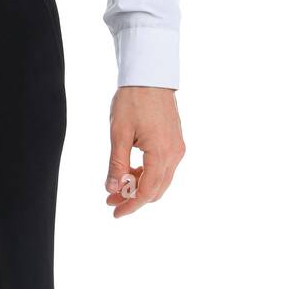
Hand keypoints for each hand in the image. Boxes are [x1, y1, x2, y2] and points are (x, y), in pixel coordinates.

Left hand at [105, 86, 185, 217]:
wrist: (149, 76)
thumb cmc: (133, 100)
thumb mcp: (119, 133)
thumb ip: (117, 163)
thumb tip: (113, 189)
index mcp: (161, 154)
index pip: (147, 191)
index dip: (131, 205)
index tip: (115, 212)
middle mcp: (174, 154)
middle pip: (156, 189)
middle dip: (134, 198)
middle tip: (111, 201)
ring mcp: (177, 148)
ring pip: (160, 179)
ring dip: (140, 186)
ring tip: (116, 187)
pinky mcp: (175, 141)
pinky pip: (163, 167)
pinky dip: (147, 174)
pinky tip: (130, 172)